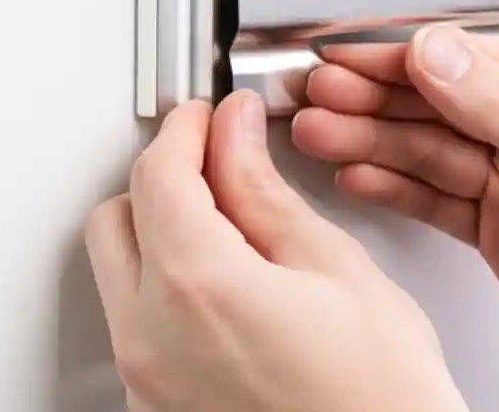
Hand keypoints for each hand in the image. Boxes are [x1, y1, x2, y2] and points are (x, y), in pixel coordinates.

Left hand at [85, 94, 467, 411]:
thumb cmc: (380, 392)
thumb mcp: (333, 265)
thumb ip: (265, 191)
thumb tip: (234, 136)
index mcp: (199, 288)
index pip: (160, 174)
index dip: (188, 130)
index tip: (212, 116)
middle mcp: (152, 338)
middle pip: (118, 218)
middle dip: (165, 178)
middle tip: (220, 161)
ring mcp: (146, 380)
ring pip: (117, 272)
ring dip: (160, 232)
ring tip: (234, 226)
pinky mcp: (155, 406)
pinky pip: (135, 323)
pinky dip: (166, 287)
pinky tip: (228, 281)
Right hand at [292, 26, 498, 410]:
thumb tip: (445, 56)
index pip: (472, 64)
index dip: (400, 61)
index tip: (342, 57)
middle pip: (442, 106)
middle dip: (372, 98)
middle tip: (309, 96)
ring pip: (432, 154)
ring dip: (372, 141)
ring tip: (315, 132)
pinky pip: (439, 204)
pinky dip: (396, 189)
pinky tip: (359, 175)